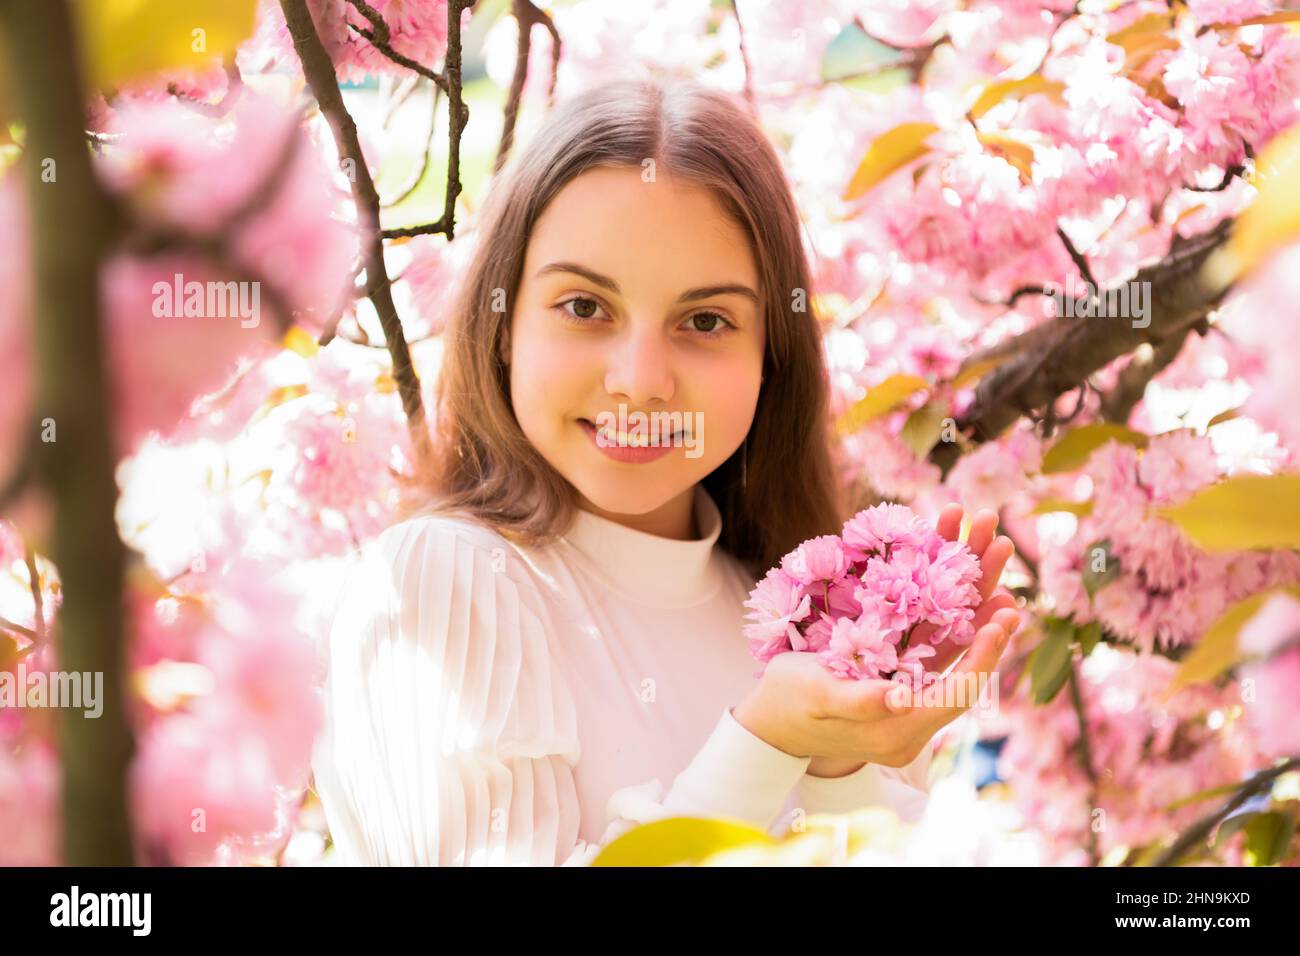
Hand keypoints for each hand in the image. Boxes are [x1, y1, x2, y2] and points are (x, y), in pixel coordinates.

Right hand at [736, 505, 1021, 776]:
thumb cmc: (788, 705)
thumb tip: (901, 698)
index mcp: (900, 729)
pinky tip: (963, 567)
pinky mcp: (900, 671)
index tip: (1001, 615)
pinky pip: (934, 636)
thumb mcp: (818, 697)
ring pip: (952, 640)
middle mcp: (915, 712)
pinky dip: (950, 600)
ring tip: (994, 547)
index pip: (957, 692)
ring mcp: (910, 690)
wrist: (773, 716)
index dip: (983, 655)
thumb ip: (860, 701)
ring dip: (972, 591)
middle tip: (1005, 550)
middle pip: (964, 658)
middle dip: (985, 603)